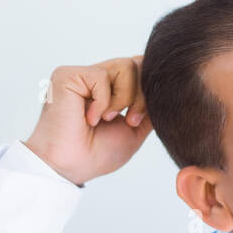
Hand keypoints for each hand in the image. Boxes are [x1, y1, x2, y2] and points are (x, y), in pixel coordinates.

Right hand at [23, 56, 152, 185]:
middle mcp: (96, 78)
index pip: (140, 68)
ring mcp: (82, 75)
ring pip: (125, 66)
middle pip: (138, 65)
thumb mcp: (134, 130)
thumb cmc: (97, 154)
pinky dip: (103, 102)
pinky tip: (90, 119)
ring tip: (108, 119)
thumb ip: (148, 108)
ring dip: (125, 98)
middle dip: (142, 96)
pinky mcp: (68, 75)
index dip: (150, 84)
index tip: (144, 114)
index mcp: (110, 89)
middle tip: (131, 121)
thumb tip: (164, 88)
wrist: (70, 166)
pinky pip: (102, 77)